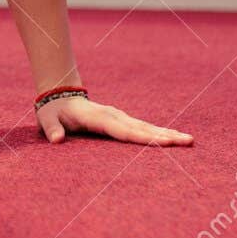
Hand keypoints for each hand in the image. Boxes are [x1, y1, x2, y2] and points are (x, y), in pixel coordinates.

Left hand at [35, 96, 193, 146]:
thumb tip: (56, 140)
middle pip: (143, 128)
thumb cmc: (52, 112)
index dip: (144, 138)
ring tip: (189, 140)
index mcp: (99, 118)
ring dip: (167, 133)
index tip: (165, 143)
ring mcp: (119, 116)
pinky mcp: (121, 119)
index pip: (125, 131)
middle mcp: (113, 115)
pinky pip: (142, 127)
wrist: (57, 95)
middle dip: (166, 135)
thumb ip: (52, 130)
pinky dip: (159, 133)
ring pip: (146, 126)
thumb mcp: (47, 120)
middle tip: (189, 141)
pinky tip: (172, 138)